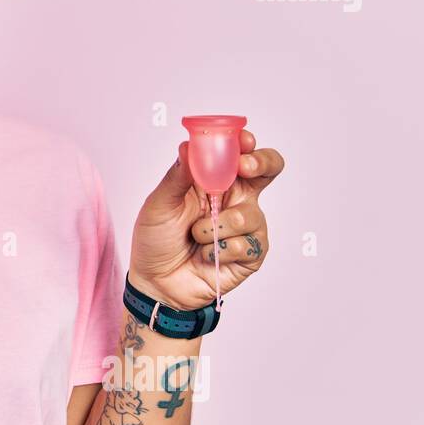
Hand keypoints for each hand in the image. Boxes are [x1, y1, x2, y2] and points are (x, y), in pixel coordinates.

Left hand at [128, 130, 283, 310]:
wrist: (156, 283)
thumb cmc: (156, 240)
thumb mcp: (159, 205)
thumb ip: (177, 176)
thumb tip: (188, 145)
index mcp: (214, 180)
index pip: (239, 154)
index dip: (245, 144)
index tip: (240, 142)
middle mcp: (235, 199)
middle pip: (268, 170)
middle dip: (261, 164)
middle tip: (244, 168)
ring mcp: (246, 226)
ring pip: (248, 214)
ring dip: (215, 227)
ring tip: (195, 236)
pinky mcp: (251, 254)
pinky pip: (247, 244)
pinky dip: (220, 250)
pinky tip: (205, 255)